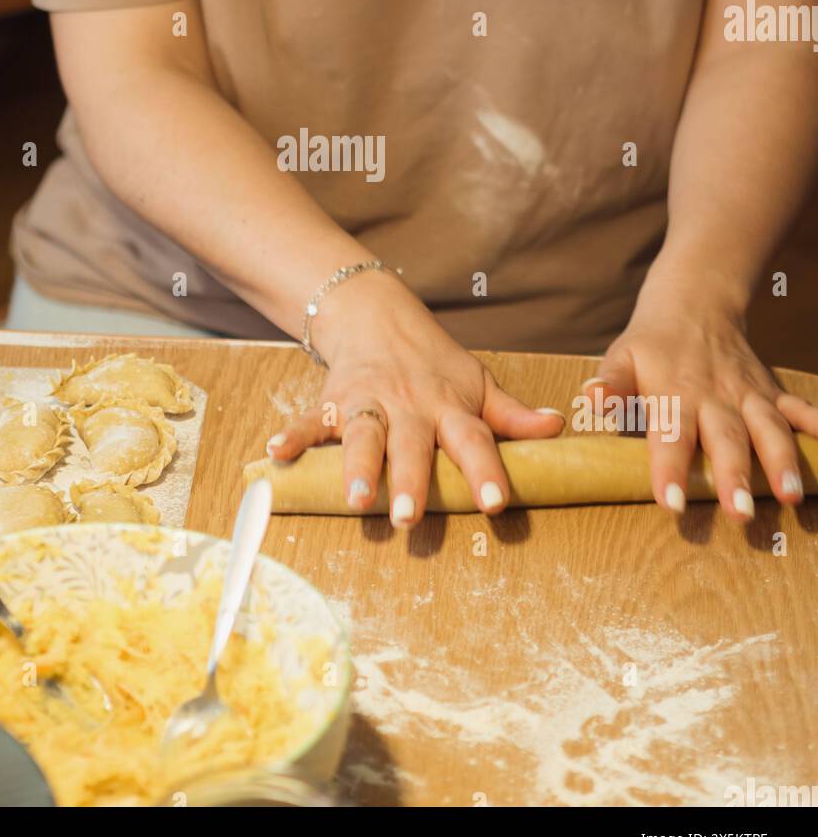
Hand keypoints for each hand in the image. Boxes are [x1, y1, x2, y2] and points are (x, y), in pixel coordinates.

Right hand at [267, 271, 563, 526]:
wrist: (377, 316)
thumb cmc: (435, 364)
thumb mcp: (478, 384)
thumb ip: (512, 415)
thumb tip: (559, 427)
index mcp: (449, 406)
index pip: (473, 440)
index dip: (485, 471)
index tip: (495, 505)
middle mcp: (408, 406)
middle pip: (411, 444)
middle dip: (409, 481)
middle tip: (409, 519)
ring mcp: (367, 403)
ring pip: (362, 435)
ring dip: (356, 466)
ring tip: (353, 500)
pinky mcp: (331, 402)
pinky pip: (309, 420)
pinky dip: (293, 436)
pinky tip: (276, 454)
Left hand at [589, 277, 817, 519]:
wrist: (694, 303)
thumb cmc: (650, 344)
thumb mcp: (621, 357)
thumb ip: (609, 384)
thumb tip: (591, 399)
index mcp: (673, 394)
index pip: (670, 435)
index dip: (670, 469)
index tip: (671, 503)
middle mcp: (714, 397)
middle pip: (726, 438)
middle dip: (734, 476)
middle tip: (739, 513)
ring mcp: (748, 394)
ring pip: (769, 428)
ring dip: (782, 461)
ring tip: (791, 496)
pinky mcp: (771, 391)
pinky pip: (799, 408)